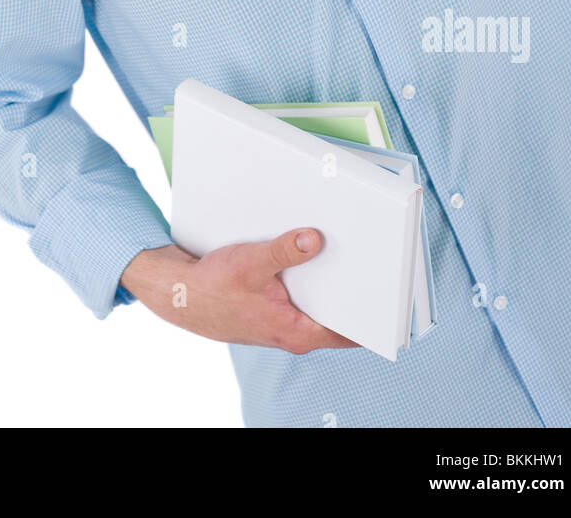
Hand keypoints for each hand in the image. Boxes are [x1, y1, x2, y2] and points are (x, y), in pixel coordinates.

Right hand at [120, 229, 358, 352]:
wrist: (180, 296)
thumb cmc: (212, 289)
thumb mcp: (251, 264)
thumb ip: (284, 252)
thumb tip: (315, 239)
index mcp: (297, 331)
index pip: (349, 331)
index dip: (371, 314)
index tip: (389, 291)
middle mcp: (295, 330)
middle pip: (337, 310)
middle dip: (352, 284)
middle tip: (370, 254)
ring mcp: (285, 319)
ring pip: (318, 299)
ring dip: (327, 276)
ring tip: (339, 243)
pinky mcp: (274, 307)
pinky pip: (301, 291)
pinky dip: (307, 273)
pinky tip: (306, 247)